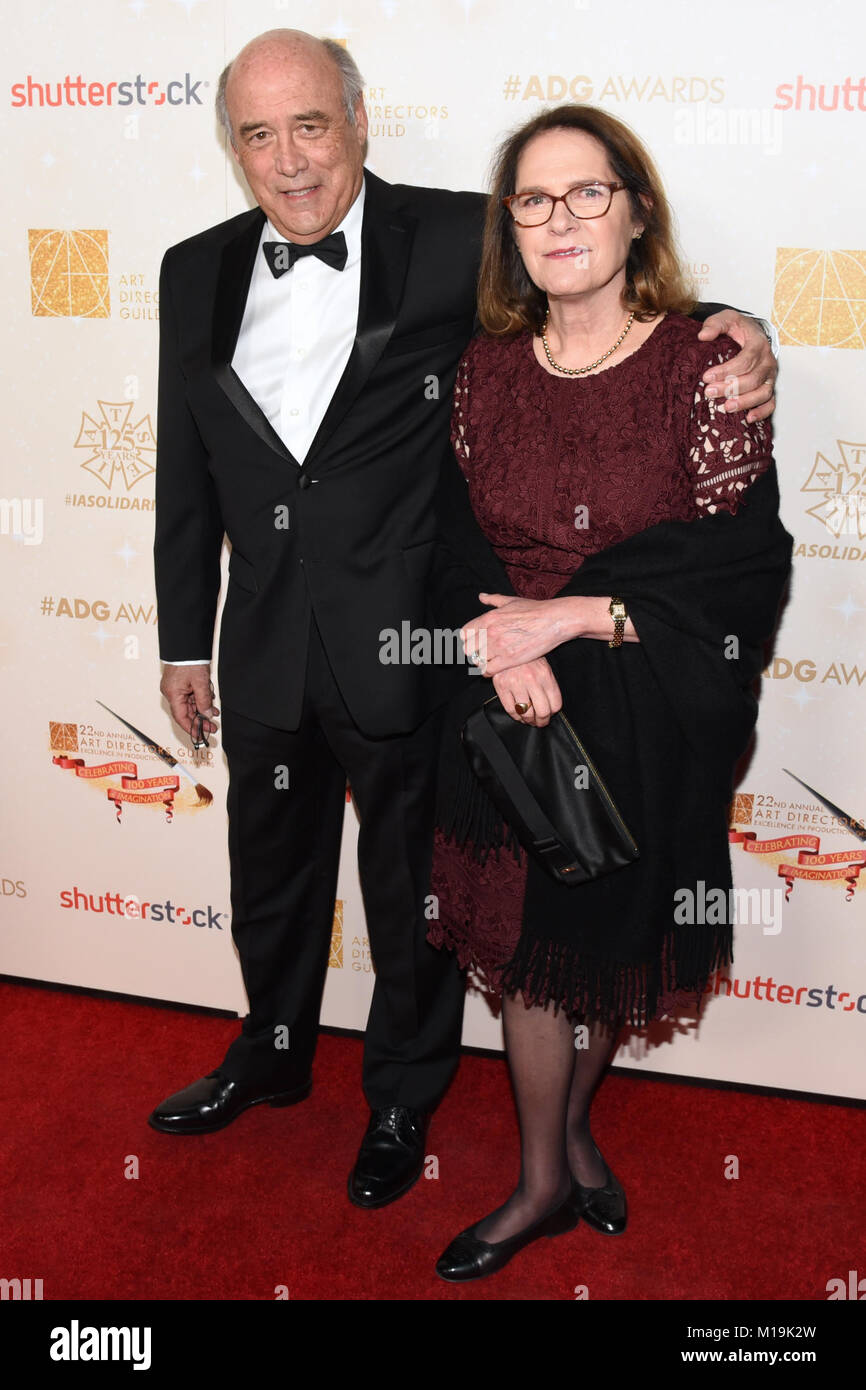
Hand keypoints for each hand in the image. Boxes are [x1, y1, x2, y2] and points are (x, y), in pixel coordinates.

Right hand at [160, 663, 219, 741]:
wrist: (187, 646)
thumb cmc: (190, 661)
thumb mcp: (201, 683)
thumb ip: (204, 701)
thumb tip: (206, 715)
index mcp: (173, 694)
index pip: (181, 718)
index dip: (191, 728)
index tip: (201, 735)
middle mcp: (171, 693)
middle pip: (186, 712)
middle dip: (200, 720)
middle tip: (213, 727)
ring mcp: (175, 688)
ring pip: (189, 705)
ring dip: (202, 709)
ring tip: (214, 714)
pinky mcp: (180, 683)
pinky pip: (190, 696)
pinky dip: (200, 700)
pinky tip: (210, 702)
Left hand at [462, 593, 570, 674]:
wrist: (553, 620)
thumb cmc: (534, 609)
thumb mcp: (511, 600)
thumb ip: (493, 599)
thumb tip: (482, 596)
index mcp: (488, 617)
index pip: (464, 634)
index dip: (468, 640)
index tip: (476, 643)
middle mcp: (490, 632)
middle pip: (468, 650)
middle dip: (474, 653)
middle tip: (483, 654)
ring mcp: (499, 646)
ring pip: (477, 661)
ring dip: (482, 663)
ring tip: (491, 661)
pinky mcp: (509, 659)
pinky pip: (488, 670)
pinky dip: (489, 672)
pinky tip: (496, 668)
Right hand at [492, 658, 562, 725]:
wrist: (507, 646)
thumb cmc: (527, 658)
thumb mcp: (543, 667)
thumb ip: (548, 686)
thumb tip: (551, 708)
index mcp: (545, 675)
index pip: (555, 703)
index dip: (553, 713)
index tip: (550, 715)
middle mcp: (531, 680)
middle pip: (542, 711)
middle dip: (542, 721)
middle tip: (541, 722)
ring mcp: (516, 684)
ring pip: (526, 713)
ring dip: (529, 721)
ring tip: (530, 720)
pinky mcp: (502, 686)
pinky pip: (510, 709)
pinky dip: (516, 717)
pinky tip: (519, 715)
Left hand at [698, 308, 776, 422]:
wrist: (753, 334)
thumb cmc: (739, 328)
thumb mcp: (727, 319)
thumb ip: (715, 324)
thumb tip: (703, 336)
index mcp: (759, 344)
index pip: (746, 359)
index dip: (727, 370)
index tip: (707, 377)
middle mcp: (768, 362)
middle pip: (753, 379)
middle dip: (731, 388)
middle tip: (710, 392)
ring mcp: (770, 377)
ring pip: (763, 393)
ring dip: (745, 402)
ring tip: (726, 407)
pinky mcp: (769, 387)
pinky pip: (770, 403)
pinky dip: (762, 412)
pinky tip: (748, 418)